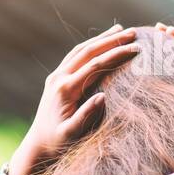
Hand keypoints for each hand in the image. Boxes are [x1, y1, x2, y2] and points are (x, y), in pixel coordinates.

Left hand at [14, 24, 139, 174]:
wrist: (38, 144)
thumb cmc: (58, 142)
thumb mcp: (71, 134)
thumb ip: (85, 116)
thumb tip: (102, 97)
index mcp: (65, 89)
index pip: (94, 65)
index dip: (116, 55)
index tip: (136, 49)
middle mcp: (59, 78)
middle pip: (88, 51)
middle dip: (111, 40)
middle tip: (133, 32)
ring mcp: (56, 76)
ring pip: (80, 50)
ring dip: (100, 39)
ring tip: (120, 30)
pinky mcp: (57, 78)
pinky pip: (75, 56)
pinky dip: (90, 46)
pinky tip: (102, 42)